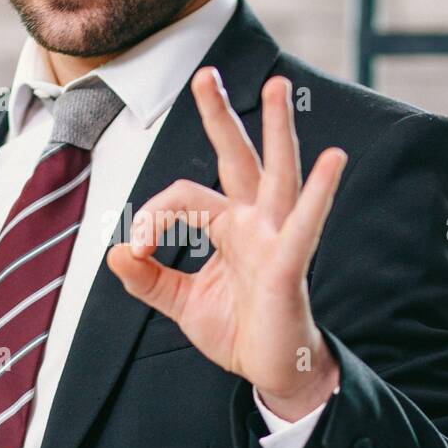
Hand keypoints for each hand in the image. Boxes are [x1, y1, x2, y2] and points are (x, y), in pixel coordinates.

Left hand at [106, 67, 346, 420]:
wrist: (271, 372)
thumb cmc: (237, 330)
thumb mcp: (180, 303)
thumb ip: (147, 278)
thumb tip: (113, 252)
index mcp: (227, 225)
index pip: (182, 197)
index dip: (151, 216)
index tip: (134, 249)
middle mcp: (254, 221)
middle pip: (237, 157)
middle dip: (220, 116)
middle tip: (204, 75)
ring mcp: (276, 237)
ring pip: (278, 174)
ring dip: (279, 131)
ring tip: (281, 88)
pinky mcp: (290, 263)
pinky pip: (305, 223)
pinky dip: (320, 193)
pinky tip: (334, 160)